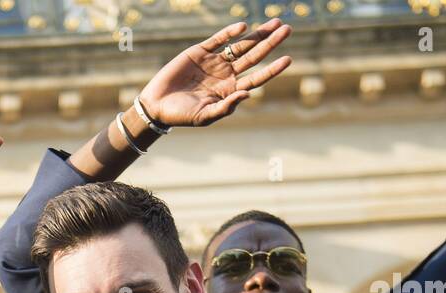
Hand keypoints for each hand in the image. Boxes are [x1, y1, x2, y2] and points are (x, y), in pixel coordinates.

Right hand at [137, 20, 292, 128]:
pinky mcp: (199, 51)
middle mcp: (225, 74)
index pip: (257, 77)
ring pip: (241, 44)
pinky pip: (218, 39)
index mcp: (230, 90)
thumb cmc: (182, 116)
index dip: (273, 69)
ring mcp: (214, 61)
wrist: (157, 105)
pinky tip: (243, 27)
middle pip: (254, 56)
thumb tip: (249, 94)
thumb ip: (226, 107)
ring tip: (276, 23)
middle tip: (288, 29)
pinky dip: (230, 33)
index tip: (288, 59)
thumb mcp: (205, 116)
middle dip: (271, 43)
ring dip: (258, 34)